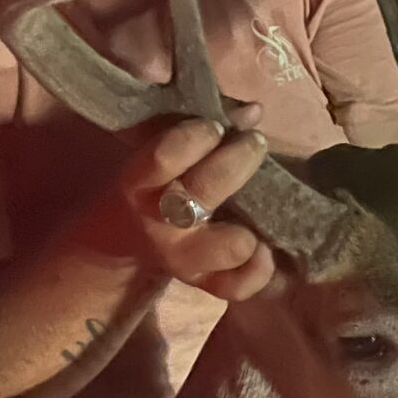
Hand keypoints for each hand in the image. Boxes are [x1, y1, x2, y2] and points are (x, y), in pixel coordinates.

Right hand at [80, 103, 276, 303]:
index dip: (196, 137)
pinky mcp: (207, 285)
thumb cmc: (160, 179)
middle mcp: (160, 224)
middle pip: (201, 194)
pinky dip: (260, 270)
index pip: (163, 159)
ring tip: (259, 209)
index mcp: (140, 184)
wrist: (132, 237)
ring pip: (229, 247)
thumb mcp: (167, 148)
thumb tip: (253, 111)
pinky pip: (240, 286)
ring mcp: (184, 260)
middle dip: (236, 162)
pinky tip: (264, 249)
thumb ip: (207, 124)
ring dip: (249, 227)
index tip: (215, 126)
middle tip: (253, 144)